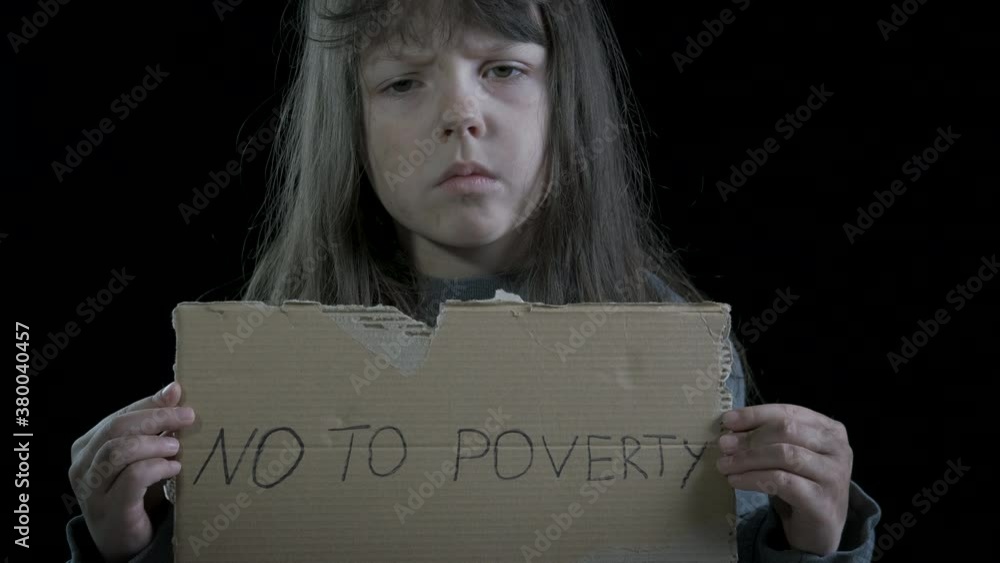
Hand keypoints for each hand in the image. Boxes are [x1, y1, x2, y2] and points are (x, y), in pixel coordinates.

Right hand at [68, 382, 195, 562]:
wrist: (123, 542)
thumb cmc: (134, 492)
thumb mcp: (142, 454)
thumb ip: (154, 423)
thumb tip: (173, 388)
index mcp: (86, 447)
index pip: (118, 416)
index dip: (149, 404)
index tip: (179, 396)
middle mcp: (82, 466)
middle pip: (116, 429)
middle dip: (156, 418)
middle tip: (188, 417)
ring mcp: (91, 490)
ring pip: (119, 451)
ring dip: (155, 444)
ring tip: (178, 447)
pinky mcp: (109, 509)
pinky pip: (132, 478)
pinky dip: (157, 467)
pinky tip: (174, 468)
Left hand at [715, 404, 852, 555]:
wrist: (819, 529)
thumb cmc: (800, 485)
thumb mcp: (786, 456)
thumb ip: (768, 437)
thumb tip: (730, 426)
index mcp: (830, 430)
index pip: (790, 412)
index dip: (756, 414)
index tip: (727, 420)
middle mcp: (838, 449)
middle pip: (787, 431)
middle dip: (750, 437)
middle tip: (723, 445)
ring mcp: (834, 475)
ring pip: (784, 455)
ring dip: (748, 458)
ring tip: (724, 465)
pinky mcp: (823, 501)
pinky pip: (782, 482)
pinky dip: (753, 478)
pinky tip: (735, 481)